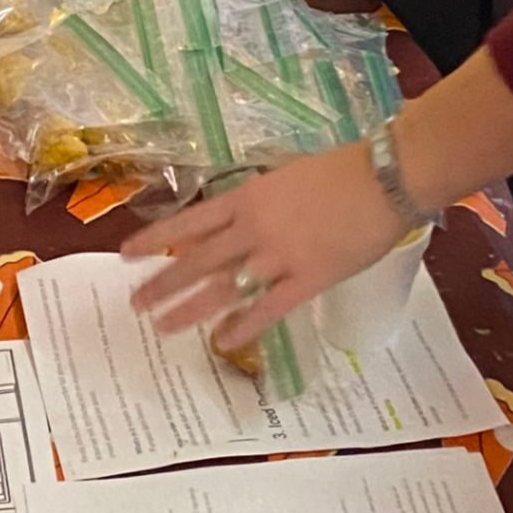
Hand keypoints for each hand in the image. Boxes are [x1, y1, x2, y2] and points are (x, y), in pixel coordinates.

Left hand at [120, 138, 408, 344]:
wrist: (385, 177)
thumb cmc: (341, 171)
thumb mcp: (285, 178)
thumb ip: (258, 202)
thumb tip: (234, 224)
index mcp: (247, 197)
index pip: (189, 222)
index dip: (156, 239)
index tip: (126, 254)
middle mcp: (253, 228)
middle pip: (197, 260)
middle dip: (162, 283)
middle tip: (134, 304)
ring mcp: (279, 256)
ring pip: (223, 288)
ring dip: (189, 309)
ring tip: (162, 327)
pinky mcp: (308, 279)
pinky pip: (268, 309)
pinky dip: (243, 327)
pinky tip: (223, 341)